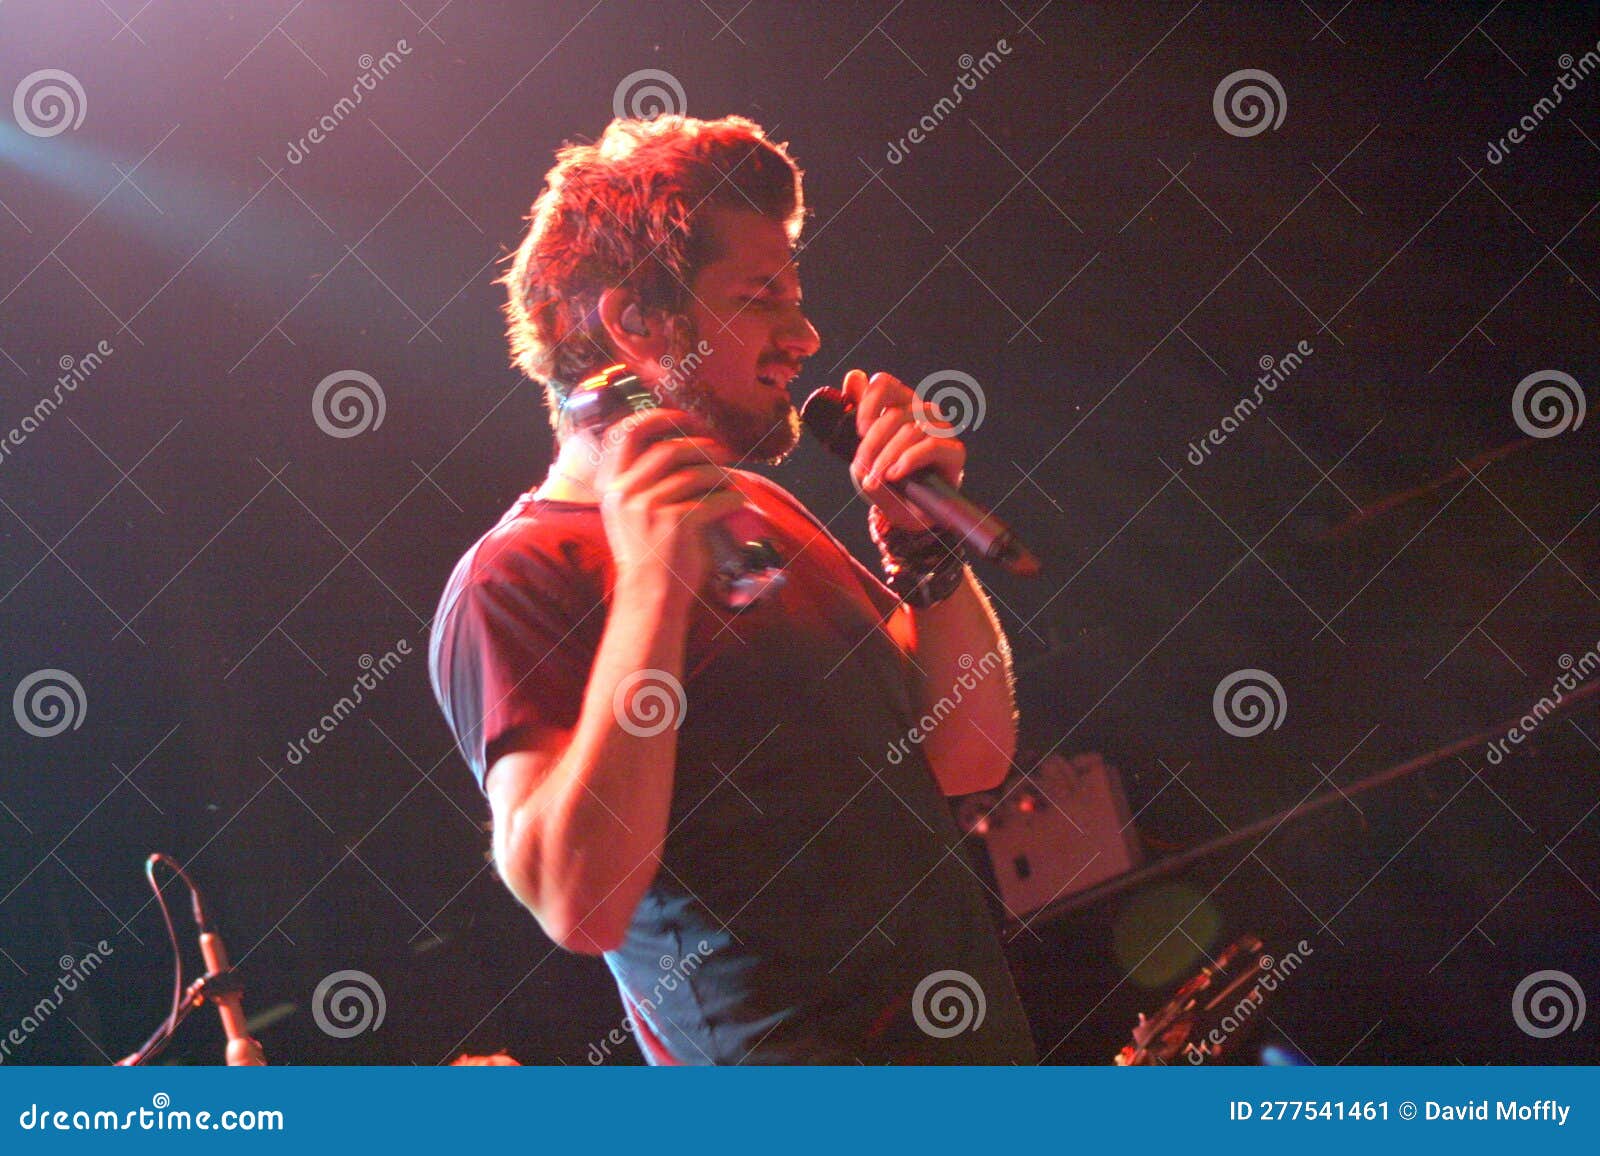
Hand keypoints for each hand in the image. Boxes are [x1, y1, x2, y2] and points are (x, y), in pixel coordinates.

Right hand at [593, 409, 745, 596]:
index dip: (656, 417)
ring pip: (693, 473)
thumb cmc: (647, 553)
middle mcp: (623, 492)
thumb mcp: (628, 513)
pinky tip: (738, 501)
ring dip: (720, 472)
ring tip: (731, 478)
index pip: (624, 433)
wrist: (649, 595)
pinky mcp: (675, 522)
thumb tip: (678, 444)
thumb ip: (641, 481)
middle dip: (699, 444)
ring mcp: (648, 506)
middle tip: (720, 449)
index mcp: (609, 486)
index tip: (682, 418)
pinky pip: (712, 499)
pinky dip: (730, 498)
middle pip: (667, 448)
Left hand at [841, 369, 965, 531]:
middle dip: (872, 446)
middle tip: (863, 470)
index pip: (884, 383)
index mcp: (901, 404)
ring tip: (876, 479)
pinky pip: (930, 447)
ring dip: (886, 458)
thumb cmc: (889, 479)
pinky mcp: (954, 450)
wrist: (911, 514)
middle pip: (893, 415)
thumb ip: (859, 413)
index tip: (859, 431)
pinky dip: (908, 461)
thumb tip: (853, 376)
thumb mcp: (865, 450)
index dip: (868, 403)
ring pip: (909, 432)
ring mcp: (941, 429)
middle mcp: (923, 411)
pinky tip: (896, 475)